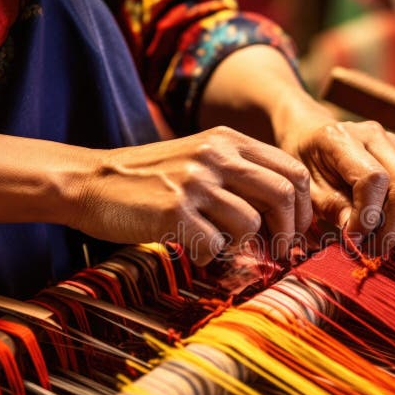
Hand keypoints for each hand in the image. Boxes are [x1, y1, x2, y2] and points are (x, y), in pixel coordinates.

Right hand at [70, 126, 311, 264]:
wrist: (91, 181)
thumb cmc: (151, 177)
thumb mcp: (200, 156)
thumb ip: (241, 172)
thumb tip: (287, 212)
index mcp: (227, 140)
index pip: (292, 170)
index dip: (304, 206)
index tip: (297, 228)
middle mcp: (215, 155)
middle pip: (283, 194)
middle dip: (289, 231)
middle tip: (280, 250)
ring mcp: (194, 182)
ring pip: (250, 224)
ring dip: (241, 244)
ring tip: (217, 242)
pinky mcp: (173, 211)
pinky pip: (214, 245)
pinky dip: (207, 254)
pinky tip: (190, 246)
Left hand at [275, 101, 394, 255]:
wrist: (309, 133)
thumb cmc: (304, 164)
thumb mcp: (307, 189)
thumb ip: (332, 208)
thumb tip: (359, 235)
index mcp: (341, 139)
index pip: (373, 179)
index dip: (368, 216)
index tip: (354, 239)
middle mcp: (374, 135)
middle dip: (394, 227)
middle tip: (374, 250)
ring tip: (384, 244)